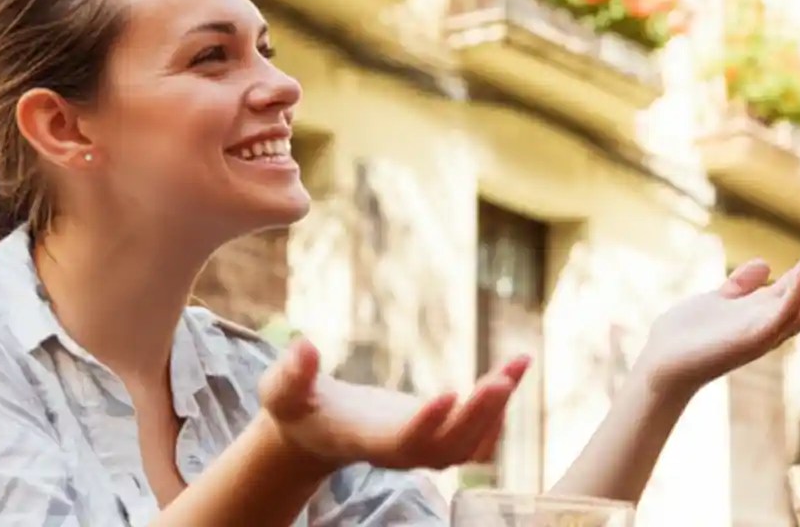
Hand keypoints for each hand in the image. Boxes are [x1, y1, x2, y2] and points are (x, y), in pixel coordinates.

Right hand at [258, 339, 529, 472]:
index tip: (449, 393)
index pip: (401, 441)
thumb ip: (292, 373)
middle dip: (477, 415)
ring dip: (498, 407)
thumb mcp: (282, 390)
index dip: (425, 423)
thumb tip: (303, 346)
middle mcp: (402, 452)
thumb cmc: (297, 409)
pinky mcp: (441, 437)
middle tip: (502, 379)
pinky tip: (516, 366)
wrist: (316, 432)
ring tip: (518, 363)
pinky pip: (482, 433)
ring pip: (472, 443)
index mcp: (366, 440)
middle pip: (448, 446)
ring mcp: (425, 449)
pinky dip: (502, 403)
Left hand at [633, 224, 799, 398]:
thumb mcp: (719, 299)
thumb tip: (766, 265)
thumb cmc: (687, 336)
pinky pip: (781, 315)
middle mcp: (775, 321)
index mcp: (768, 308)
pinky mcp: (750, 339)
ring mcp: (766, 332)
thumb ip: (742, 285)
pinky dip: (796, 291)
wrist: (662, 364)